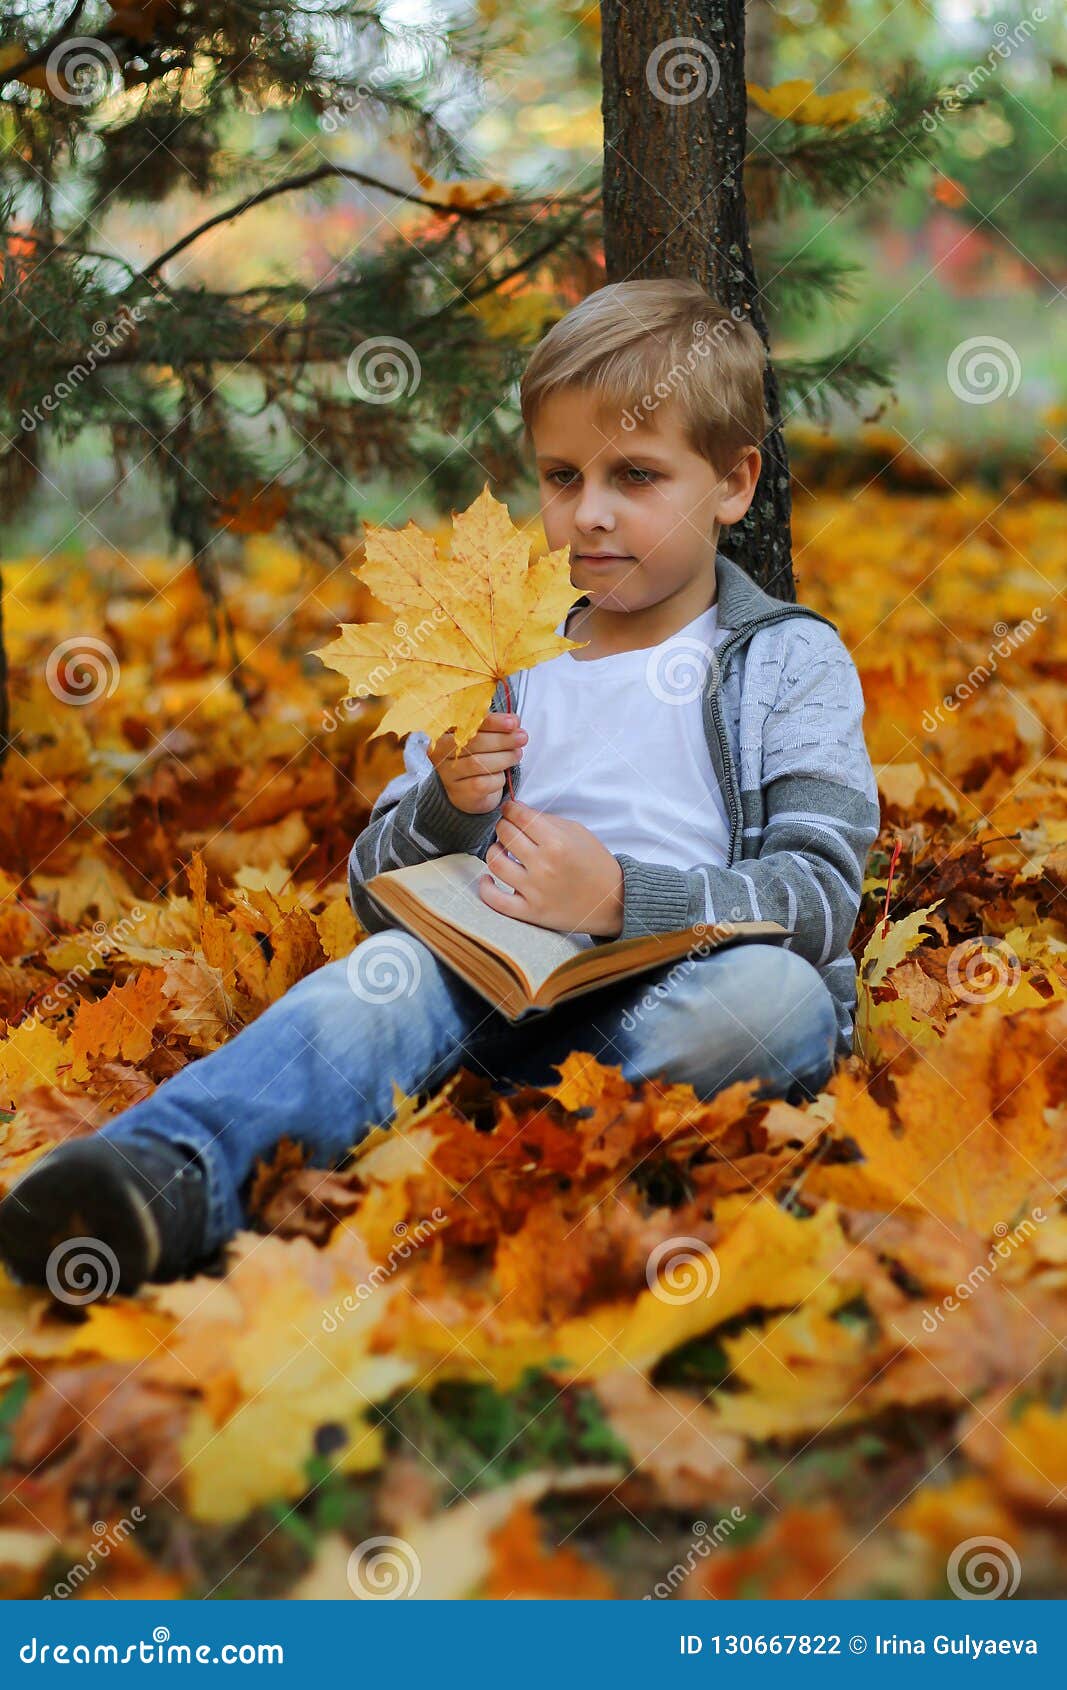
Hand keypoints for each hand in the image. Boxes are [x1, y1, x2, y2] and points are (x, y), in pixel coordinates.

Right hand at [428, 711, 526, 814]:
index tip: (513, 722)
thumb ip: (494, 726)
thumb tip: (514, 721)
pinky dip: (498, 778)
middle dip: (502, 739)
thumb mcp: (482, 737)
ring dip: (504, 757)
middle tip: (522, 737)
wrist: (469, 790)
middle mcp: (440, 753)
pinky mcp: (459, 793)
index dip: (492, 722)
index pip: (467, 723)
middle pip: (473, 743)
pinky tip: (502, 775)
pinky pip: (482, 783)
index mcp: (444, 732)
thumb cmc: (476, 756)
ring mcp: (447, 774)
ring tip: (517, 754)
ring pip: (478, 763)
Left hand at [479, 798, 624, 937]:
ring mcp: (535, 890)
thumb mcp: (578, 833)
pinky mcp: (531, 912)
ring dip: (494, 850)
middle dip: (503, 825)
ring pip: (495, 862)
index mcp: (557, 842)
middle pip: (505, 834)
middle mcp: (543, 865)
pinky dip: (486, 888)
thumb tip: (518, 811)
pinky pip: (496, 900)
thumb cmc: (595, 864)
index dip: (510, 809)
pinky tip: (488, 878)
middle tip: (508, 828)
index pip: (518, 816)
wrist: (612, 901)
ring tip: (502, 850)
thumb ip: (547, 820)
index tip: (509, 810)